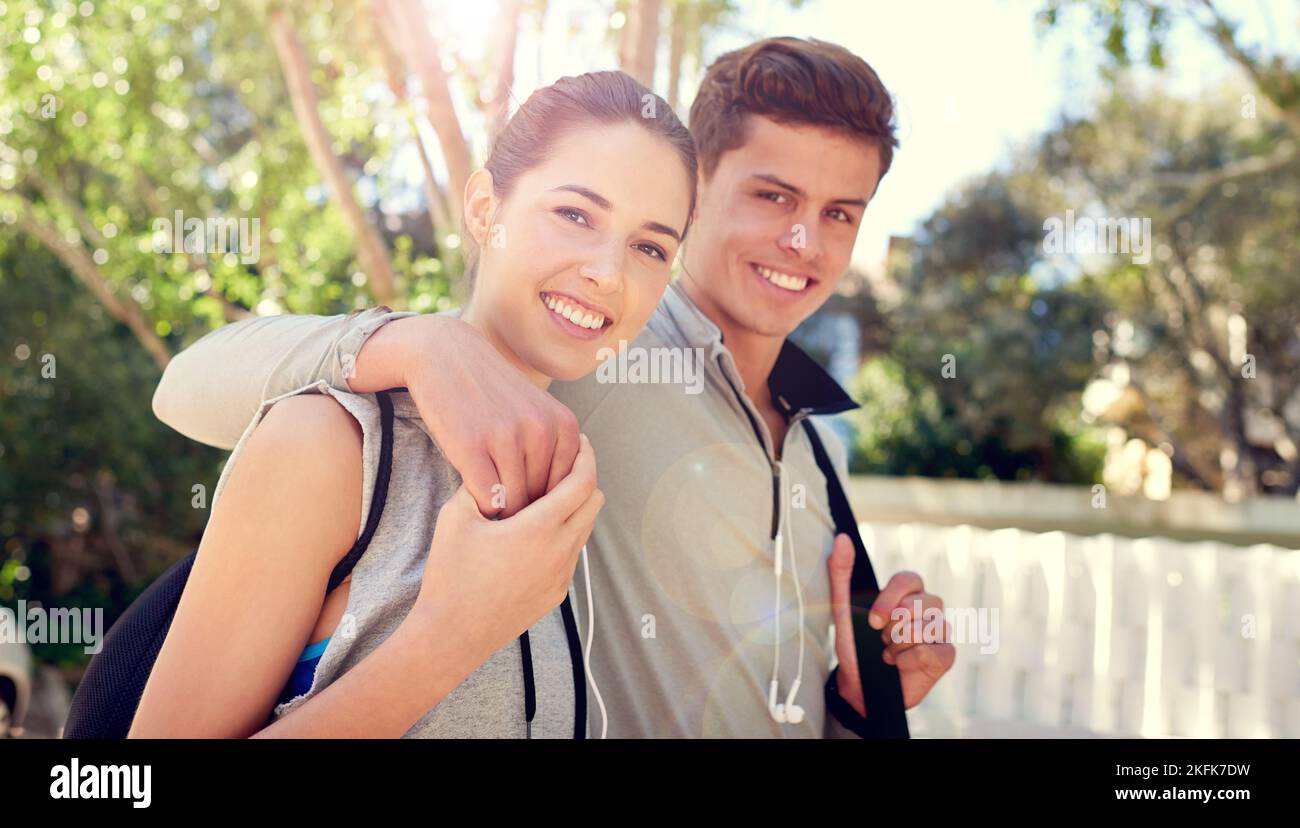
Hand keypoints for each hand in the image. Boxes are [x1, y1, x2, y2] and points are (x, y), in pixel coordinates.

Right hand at [356, 315, 580, 517]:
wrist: (446, 355)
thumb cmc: (492, 394)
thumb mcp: (538, 412)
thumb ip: (557, 449)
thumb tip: (564, 506)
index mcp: (565, 425)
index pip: (569, 490)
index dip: (548, 504)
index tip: (530, 503)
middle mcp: (542, 430)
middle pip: (542, 500)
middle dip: (525, 511)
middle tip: (508, 512)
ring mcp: (508, 438)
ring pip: (515, 504)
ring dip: (502, 512)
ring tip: (491, 503)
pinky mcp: (472, 446)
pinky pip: (487, 499)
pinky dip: (481, 505)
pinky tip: (474, 491)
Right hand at [411, 434, 601, 658]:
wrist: (451, 635)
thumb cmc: (451, 576)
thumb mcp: (455, 517)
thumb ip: (478, 484)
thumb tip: (491, 466)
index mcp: (540, 529)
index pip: (582, 482)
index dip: (585, 456)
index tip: (579, 442)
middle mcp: (560, 551)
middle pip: (594, 502)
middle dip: (584, 479)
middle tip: (563, 464)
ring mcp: (561, 576)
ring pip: (585, 529)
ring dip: (575, 508)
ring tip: (546, 496)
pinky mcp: (556, 594)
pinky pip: (572, 554)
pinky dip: (565, 535)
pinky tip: (536, 532)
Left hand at [828, 533, 954, 716]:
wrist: (859, 686)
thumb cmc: (854, 645)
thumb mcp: (842, 609)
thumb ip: (841, 573)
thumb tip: (842, 539)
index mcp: (906, 593)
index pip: (909, 579)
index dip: (891, 597)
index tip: (872, 619)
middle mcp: (927, 608)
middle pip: (920, 603)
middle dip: (893, 626)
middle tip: (880, 639)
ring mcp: (939, 631)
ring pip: (927, 627)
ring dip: (899, 644)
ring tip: (888, 652)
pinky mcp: (945, 655)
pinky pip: (934, 650)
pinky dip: (910, 659)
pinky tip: (899, 664)